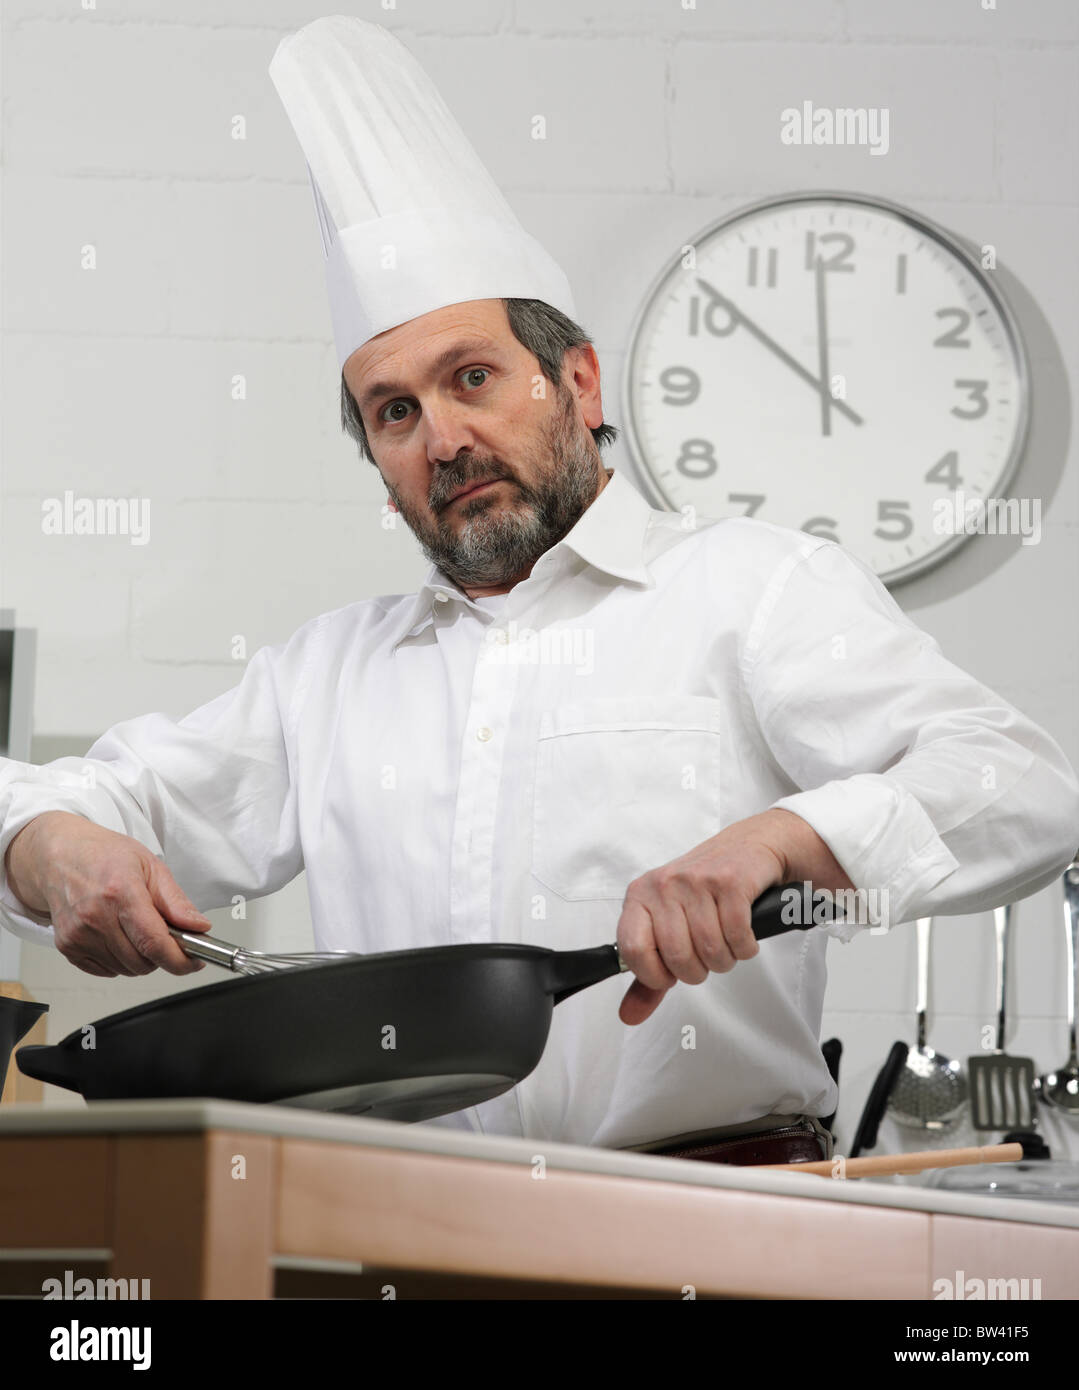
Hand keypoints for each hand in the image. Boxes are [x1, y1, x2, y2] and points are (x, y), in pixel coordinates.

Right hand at [4, 811, 211, 977]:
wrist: (60, 856)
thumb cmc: (104, 855)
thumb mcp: (151, 866)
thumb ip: (176, 901)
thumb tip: (198, 927)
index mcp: (120, 892)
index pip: (153, 942)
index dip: (179, 959)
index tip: (193, 962)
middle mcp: (95, 916)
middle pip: (141, 962)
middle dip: (162, 955)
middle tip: (165, 936)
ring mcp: (78, 934)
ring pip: (125, 970)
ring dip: (141, 959)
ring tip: (138, 929)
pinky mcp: (67, 946)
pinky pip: (105, 971)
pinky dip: (119, 961)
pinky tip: (119, 936)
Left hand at [616, 808, 851, 1025]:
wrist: (749, 847)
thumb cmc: (705, 892)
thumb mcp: (669, 926)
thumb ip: (648, 975)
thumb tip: (629, 1016)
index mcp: (640, 896)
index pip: (632, 951)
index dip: (655, 974)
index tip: (670, 973)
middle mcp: (664, 885)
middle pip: (677, 958)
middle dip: (698, 971)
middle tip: (705, 956)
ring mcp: (696, 881)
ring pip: (710, 951)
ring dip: (725, 959)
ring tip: (725, 943)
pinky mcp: (729, 881)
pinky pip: (737, 938)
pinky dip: (745, 947)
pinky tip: (743, 935)